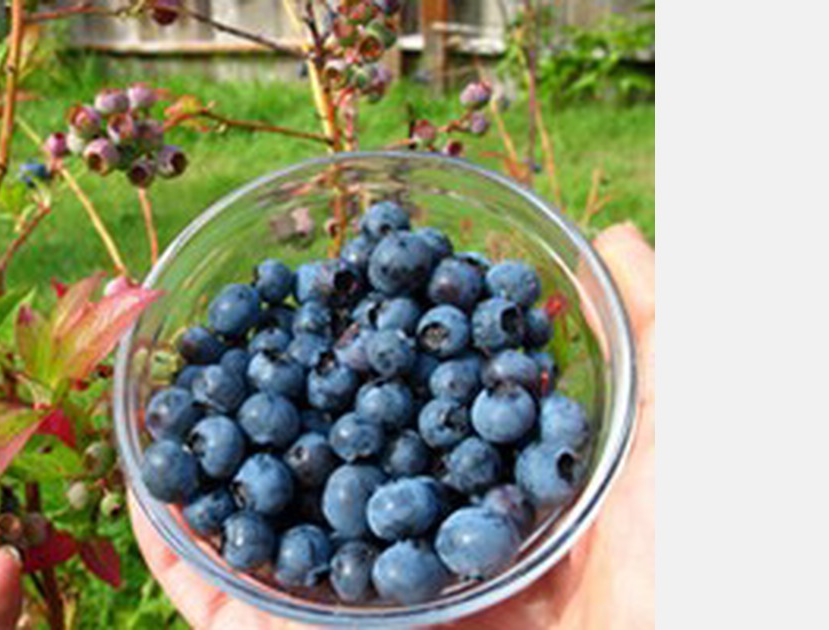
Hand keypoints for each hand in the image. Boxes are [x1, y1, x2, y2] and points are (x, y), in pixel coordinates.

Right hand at [129, 222, 654, 629]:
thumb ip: (649, 324)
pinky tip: (147, 487)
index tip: (319, 293)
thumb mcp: (678, 412)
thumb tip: (604, 236)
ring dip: (208, 469)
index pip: (406, 409)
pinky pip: (223, 601)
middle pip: (326, 464)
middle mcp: (420, 547)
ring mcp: (362, 603)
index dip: (359, 350)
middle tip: (218, 342)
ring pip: (266, 528)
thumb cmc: (681, 551)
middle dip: (267, 405)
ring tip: (160, 400)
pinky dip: (176, 551)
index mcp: (488, 493)